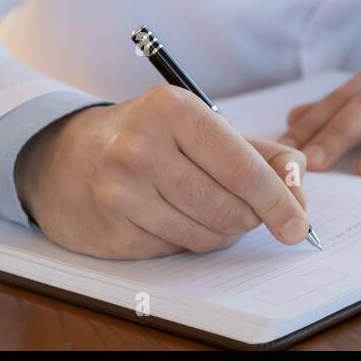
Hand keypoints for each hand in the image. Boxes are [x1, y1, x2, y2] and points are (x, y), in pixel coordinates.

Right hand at [16, 85, 310, 258]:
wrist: (62, 157)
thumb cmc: (144, 136)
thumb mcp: (198, 124)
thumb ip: (257, 151)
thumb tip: (298, 184)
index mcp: (172, 110)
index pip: (242, 166)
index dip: (278, 200)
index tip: (298, 223)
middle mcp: (142, 148)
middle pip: (228, 208)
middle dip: (251, 218)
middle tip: (249, 211)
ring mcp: (122, 192)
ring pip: (206, 235)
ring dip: (222, 232)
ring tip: (208, 209)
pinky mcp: (112, 231)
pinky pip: (175, 250)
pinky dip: (187, 239)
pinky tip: (171, 217)